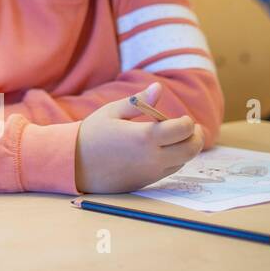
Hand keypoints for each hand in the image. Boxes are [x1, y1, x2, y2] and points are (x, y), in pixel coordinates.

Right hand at [74, 82, 203, 193]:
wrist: (73, 164)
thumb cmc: (91, 134)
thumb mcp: (112, 112)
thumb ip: (139, 101)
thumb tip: (159, 88)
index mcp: (145, 137)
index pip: (183, 130)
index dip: (187, 122)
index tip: (181, 117)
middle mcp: (152, 158)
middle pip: (191, 149)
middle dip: (196, 137)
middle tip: (193, 129)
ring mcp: (150, 172)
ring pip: (183, 161)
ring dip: (185, 149)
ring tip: (176, 138)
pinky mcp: (146, 182)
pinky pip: (169, 170)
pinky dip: (173, 160)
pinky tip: (163, 151)